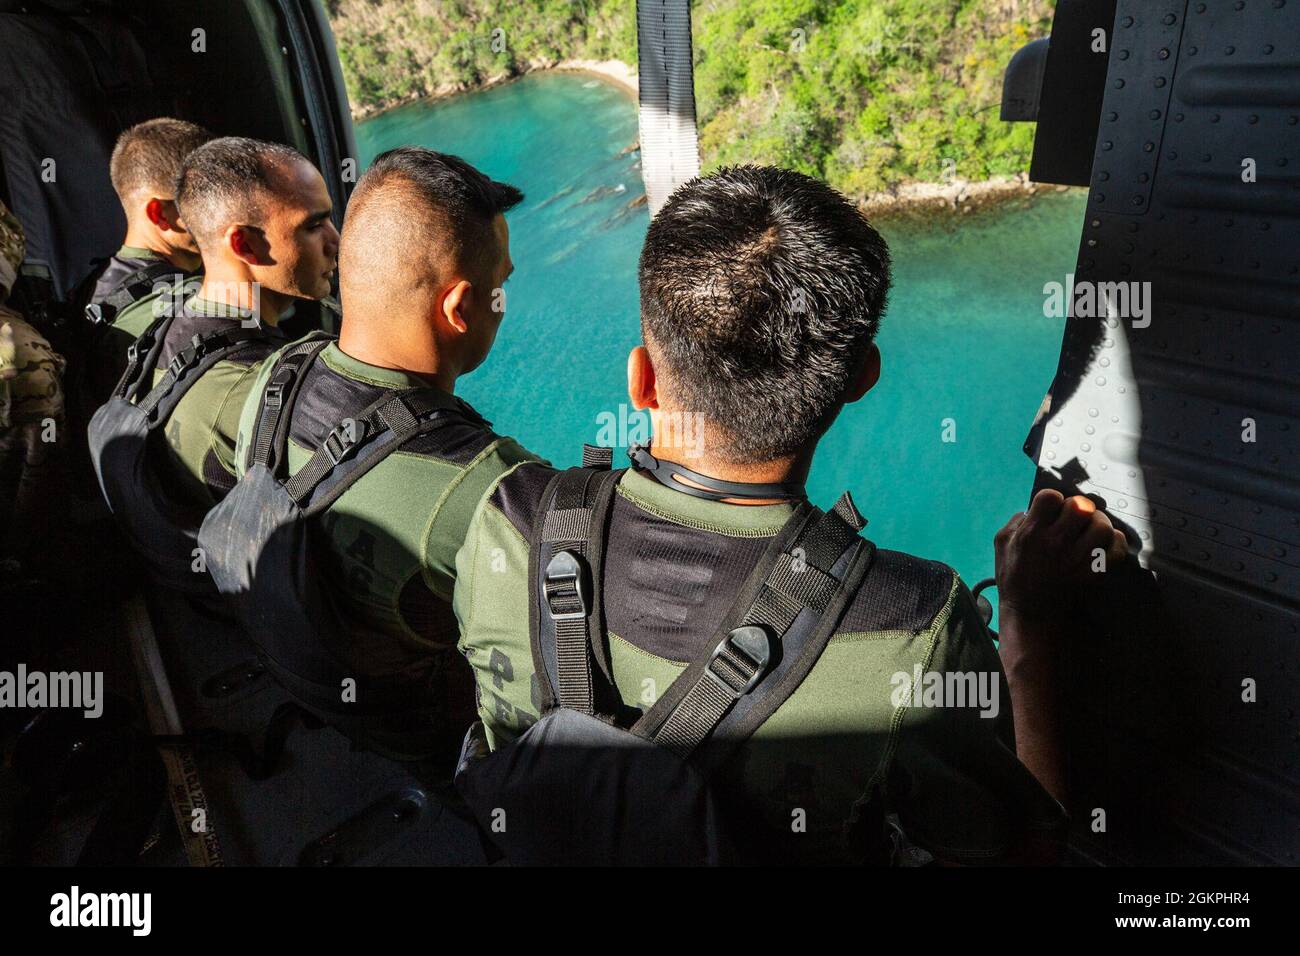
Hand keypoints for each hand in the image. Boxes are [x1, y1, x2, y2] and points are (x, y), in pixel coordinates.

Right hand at [994, 488, 1127, 620]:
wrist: (1030, 613)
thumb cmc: (1014, 578)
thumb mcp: (1002, 545)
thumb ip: (1015, 522)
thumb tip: (1031, 509)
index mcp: (1031, 533)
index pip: (1051, 497)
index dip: (1053, 499)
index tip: (1052, 509)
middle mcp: (1056, 544)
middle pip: (1081, 507)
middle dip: (1079, 507)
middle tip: (1076, 516)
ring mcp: (1077, 559)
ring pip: (1102, 526)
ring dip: (1098, 523)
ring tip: (1090, 529)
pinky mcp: (1093, 573)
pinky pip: (1116, 549)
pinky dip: (1115, 542)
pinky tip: (1103, 543)